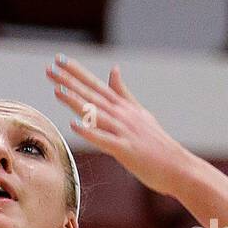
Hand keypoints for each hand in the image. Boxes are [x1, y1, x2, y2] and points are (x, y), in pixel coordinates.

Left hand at [48, 55, 194, 197]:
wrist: (178, 167)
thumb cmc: (157, 144)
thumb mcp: (140, 113)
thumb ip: (124, 93)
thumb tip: (113, 69)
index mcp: (124, 107)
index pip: (97, 85)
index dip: (77, 72)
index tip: (59, 59)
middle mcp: (123, 116)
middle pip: (93, 96)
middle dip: (70, 82)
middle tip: (50, 69)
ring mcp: (125, 132)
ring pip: (96, 114)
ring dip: (77, 102)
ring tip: (58, 91)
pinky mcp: (127, 150)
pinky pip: (105, 140)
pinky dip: (90, 132)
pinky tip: (74, 125)